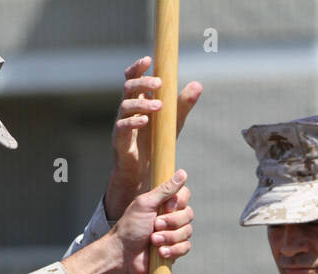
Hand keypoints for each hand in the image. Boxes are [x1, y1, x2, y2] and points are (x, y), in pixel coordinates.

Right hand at [106, 56, 202, 220]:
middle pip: (128, 87)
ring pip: (125, 105)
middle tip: (159, 82)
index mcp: (139, 100)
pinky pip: (122, 126)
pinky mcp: (119, 139)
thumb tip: (198, 84)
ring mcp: (121, 123)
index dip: (138, 67)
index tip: (148, 59)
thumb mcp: (173, 121)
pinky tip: (146, 121)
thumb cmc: (155, 143)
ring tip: (159, 106)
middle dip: (142, 82)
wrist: (144, 171)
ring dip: (143, 102)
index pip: (133, 78)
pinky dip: (134, 122)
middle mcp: (128, 109)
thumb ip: (183, 104)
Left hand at [110, 170, 193, 273]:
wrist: (123, 255)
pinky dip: (173, 250)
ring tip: (153, 240)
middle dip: (171, 222)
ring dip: (169, 237)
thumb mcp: (145, 204)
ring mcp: (173, 233)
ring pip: (187, 231)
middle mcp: (170, 216)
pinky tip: (160, 252)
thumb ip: (165, 189)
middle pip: (188, 214)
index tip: (166, 207)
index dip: (179, 202)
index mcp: (163, 203)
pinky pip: (185, 247)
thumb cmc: (129, 227)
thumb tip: (182, 173)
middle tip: (154, 225)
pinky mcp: (174, 249)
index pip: (184, 195)